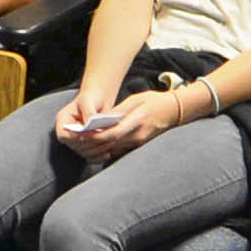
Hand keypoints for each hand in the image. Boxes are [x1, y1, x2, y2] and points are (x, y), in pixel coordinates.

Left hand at [65, 83, 191, 149]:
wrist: (174, 111)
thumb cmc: (154, 102)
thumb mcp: (135, 100)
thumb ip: (118, 111)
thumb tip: (100, 119)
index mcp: (136, 122)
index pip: (112, 133)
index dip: (96, 136)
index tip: (82, 134)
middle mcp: (137, 137)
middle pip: (110, 144)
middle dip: (92, 144)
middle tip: (77, 140)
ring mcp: (138, 143)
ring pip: (113, 149)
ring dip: (98, 148)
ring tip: (82, 142)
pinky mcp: (138, 147)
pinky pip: (119, 150)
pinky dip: (107, 149)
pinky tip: (96, 145)